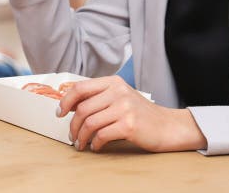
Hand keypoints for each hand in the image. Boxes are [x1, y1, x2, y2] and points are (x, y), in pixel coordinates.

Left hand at [58, 75, 206, 152]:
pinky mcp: (129, 125)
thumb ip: (99, 97)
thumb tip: (70, 106)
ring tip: (81, 144)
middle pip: (82, 108)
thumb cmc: (141, 114)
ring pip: (89, 122)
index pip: (80, 87)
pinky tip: (96, 147)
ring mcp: (124, 108)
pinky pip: (102, 135)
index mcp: (113, 82)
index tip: (60, 113)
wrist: (168, 126)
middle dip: (73, 125)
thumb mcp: (120, 97)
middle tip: (72, 136)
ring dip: (81, 137)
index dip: (66, 101)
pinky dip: (95, 143)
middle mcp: (118, 92)